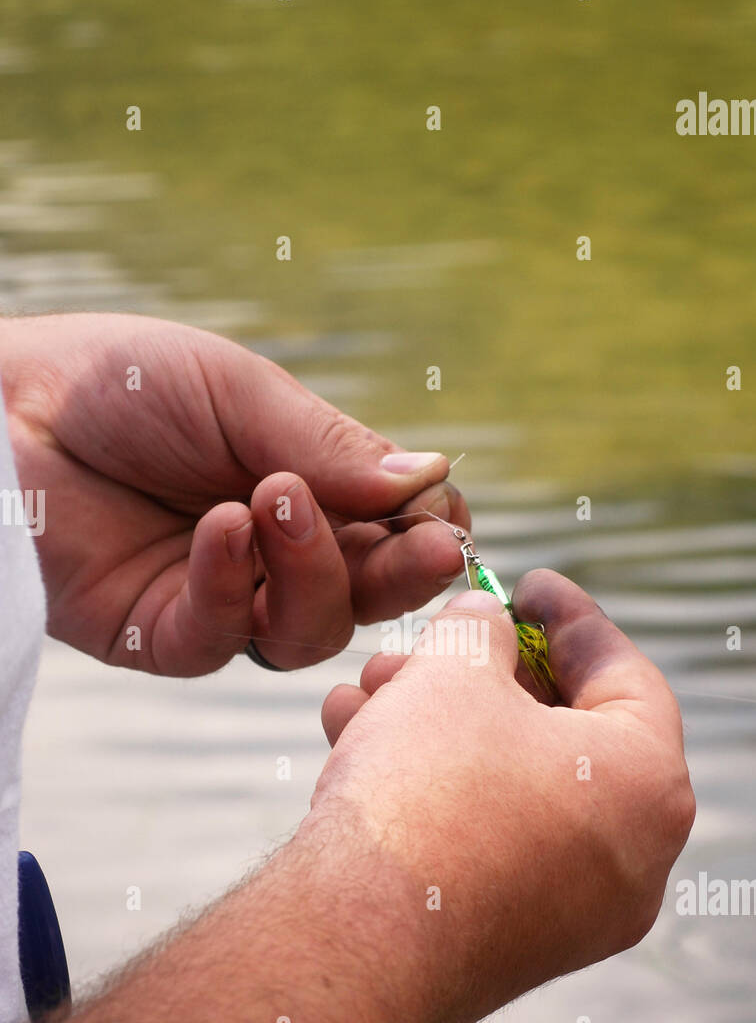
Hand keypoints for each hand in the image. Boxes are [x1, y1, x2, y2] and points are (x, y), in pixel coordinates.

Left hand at [0, 313, 468, 674]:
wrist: (4, 407)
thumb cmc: (119, 381)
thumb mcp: (237, 392)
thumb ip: (329, 444)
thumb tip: (435, 477)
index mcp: (306, 489)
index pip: (393, 530)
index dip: (426, 531)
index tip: (444, 516)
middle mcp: (273, 554)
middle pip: (366, 593)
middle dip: (403, 572)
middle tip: (430, 546)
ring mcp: (222, 599)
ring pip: (309, 631)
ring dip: (314, 572)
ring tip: (276, 498)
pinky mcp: (162, 636)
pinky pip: (221, 641)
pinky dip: (229, 584)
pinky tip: (221, 526)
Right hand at [313, 571, 694, 1022]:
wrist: (357, 943)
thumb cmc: (424, 796)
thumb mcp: (454, 673)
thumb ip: (481, 630)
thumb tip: (483, 627)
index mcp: (651, 785)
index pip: (625, 674)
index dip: (568, 617)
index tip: (524, 584)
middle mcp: (633, 860)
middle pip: (563, 733)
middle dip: (482, 675)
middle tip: (428, 643)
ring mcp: (576, 914)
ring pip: (513, 788)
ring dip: (441, 729)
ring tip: (368, 693)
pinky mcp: (515, 946)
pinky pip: (488, 844)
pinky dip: (437, 792)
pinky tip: (360, 750)